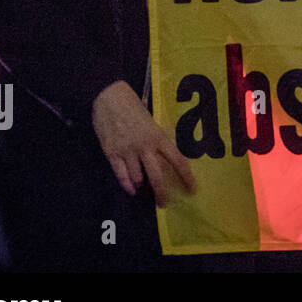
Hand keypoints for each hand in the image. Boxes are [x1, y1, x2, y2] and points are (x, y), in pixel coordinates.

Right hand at [92, 80, 195, 205]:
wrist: (109, 98)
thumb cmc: (133, 107)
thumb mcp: (152, 123)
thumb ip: (157, 141)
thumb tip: (163, 158)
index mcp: (159, 137)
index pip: (178, 161)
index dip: (186, 177)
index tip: (192, 189)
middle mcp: (145, 147)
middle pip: (157, 176)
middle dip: (161, 193)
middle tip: (164, 204)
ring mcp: (128, 151)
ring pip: (138, 178)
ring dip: (141, 184)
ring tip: (142, 185)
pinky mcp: (112, 154)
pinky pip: (121, 175)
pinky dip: (127, 184)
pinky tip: (131, 188)